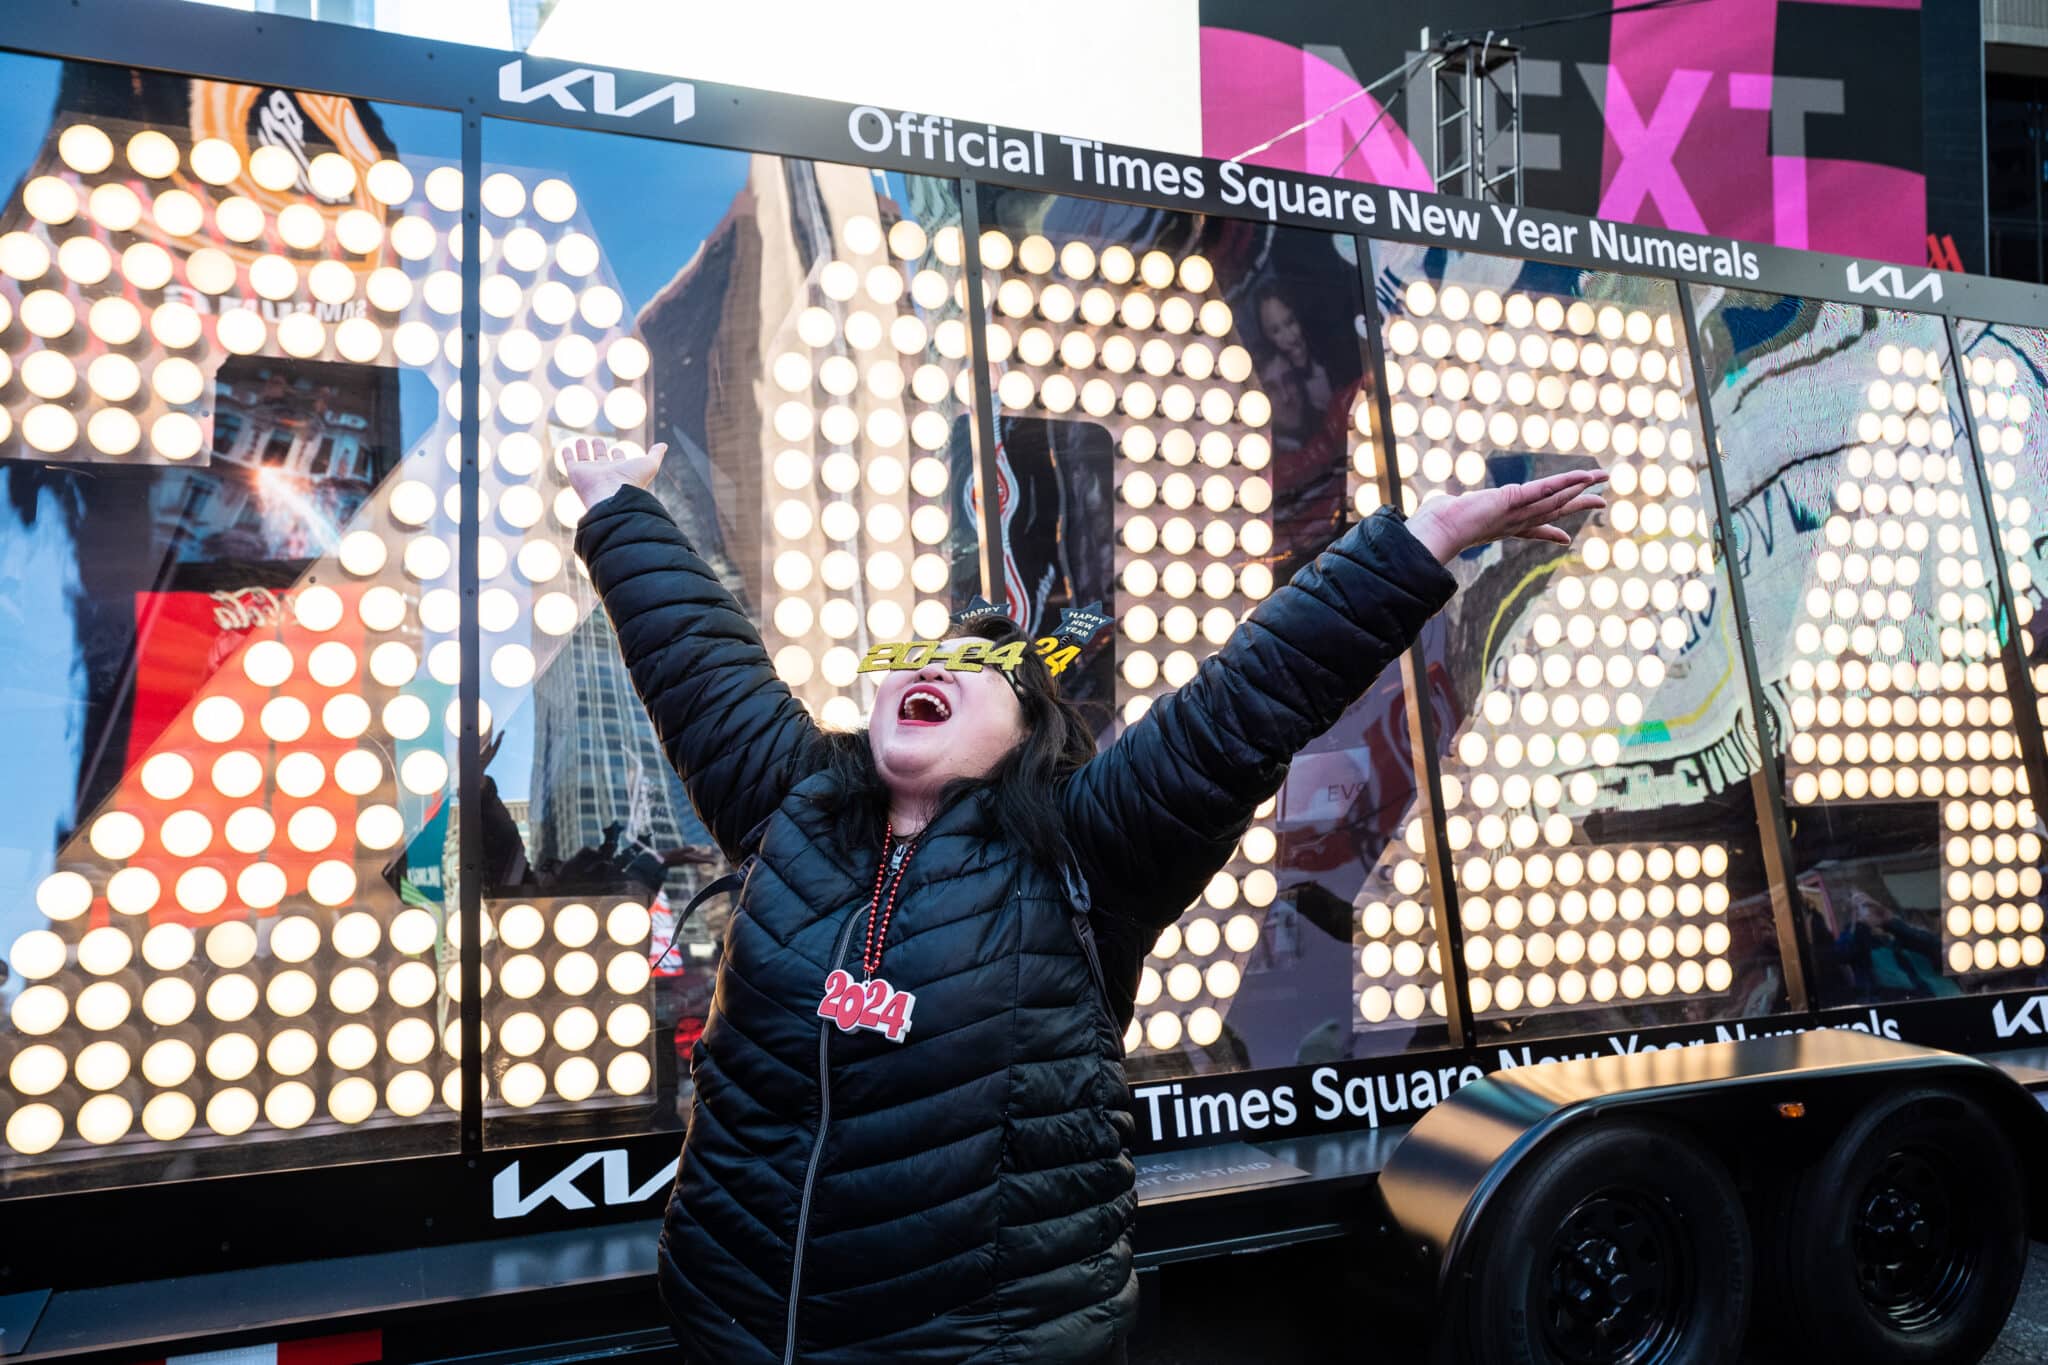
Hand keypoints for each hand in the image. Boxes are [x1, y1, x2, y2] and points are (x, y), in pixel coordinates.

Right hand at [562, 437, 666, 509]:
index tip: (617, 449)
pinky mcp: (575, 472)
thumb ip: (656, 454)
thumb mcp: (649, 464)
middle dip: (601, 449)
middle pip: (601, 459)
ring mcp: (590, 473)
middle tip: (599, 441)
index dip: (619, 454)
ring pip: (585, 459)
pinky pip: (569, 461)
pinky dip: (566, 454)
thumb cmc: (632, 481)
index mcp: (621, 471)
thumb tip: (664, 445)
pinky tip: (566, 447)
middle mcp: (605, 472)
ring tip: (582, 441)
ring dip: (584, 449)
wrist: (611, 495)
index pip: (619, 461)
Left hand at [1403, 469, 1608, 563]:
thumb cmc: (1435, 524)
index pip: (1530, 530)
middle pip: (1553, 512)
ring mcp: (1517, 512)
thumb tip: (1431, 508)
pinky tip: (1585, 476)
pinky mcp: (1515, 500)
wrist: (1436, 530)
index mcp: (1501, 526)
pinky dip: (1567, 482)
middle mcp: (1515, 522)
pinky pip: (1547, 489)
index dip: (1549, 534)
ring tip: (1603, 478)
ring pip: (1556, 499)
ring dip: (1581, 487)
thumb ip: (1447, 510)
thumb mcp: (1448, 515)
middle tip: (1602, 503)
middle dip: (1577, 506)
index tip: (1565, 539)